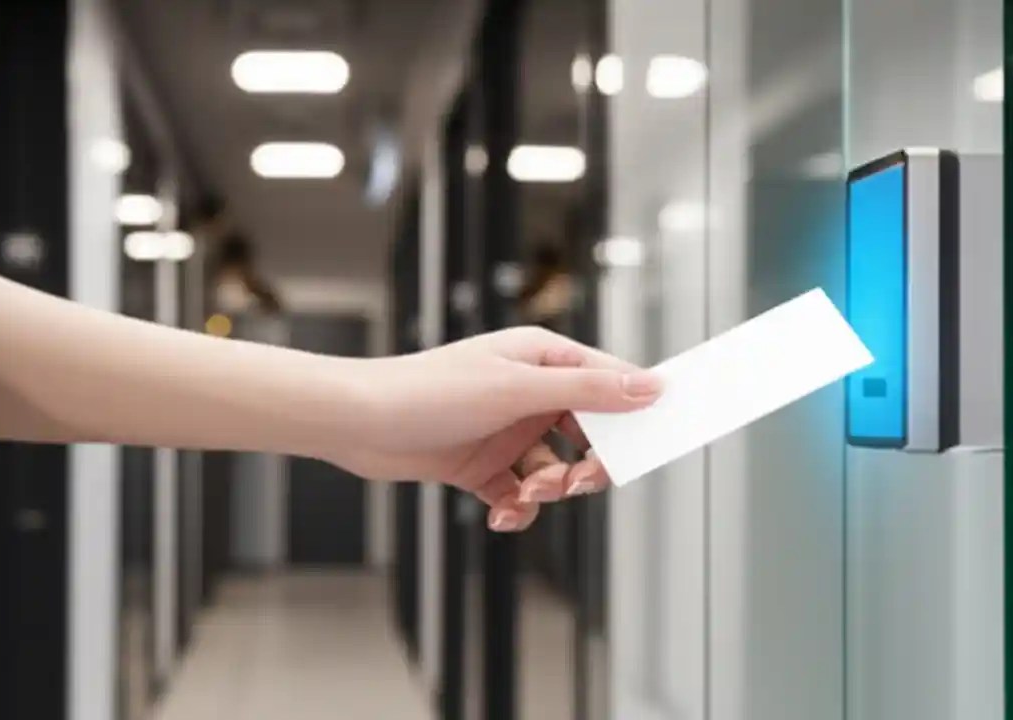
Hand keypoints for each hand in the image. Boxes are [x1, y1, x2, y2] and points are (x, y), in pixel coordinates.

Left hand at [327, 327, 662, 532]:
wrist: (357, 422)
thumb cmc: (428, 391)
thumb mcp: (516, 390)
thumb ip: (586, 392)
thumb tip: (650, 387)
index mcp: (543, 359)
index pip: (610, 383)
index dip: (635, 413)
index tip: (654, 445)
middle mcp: (529, 392)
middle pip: (589, 434)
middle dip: (588, 464)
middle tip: (575, 483)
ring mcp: (507, 430)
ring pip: (556, 469)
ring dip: (549, 489)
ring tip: (526, 493)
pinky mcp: (483, 465)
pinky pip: (520, 495)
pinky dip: (518, 510)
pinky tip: (501, 515)